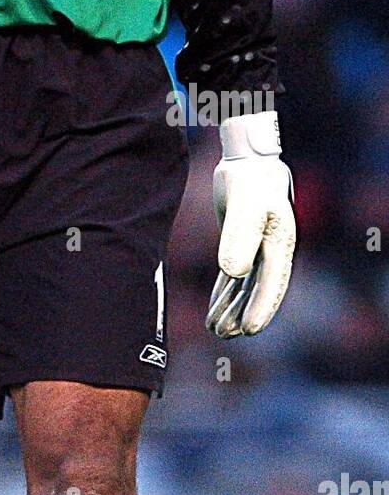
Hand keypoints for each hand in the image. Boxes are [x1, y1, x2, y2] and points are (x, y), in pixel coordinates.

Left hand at [206, 110, 295, 336]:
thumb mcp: (243, 207)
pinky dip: (225, 292)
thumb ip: (239, 238)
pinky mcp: (242, 243)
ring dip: (231, 307)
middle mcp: (272, 251)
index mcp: (279, 245)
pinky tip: (215, 308)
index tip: (248, 330)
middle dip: (242, 315)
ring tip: (214, 328)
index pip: (271, 284)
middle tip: (223, 335)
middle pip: (258, 290)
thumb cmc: (249, 181)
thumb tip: (235, 274)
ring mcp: (257, 248)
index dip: (261, 308)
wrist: (247, 159)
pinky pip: (236, 275)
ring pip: (245, 286)